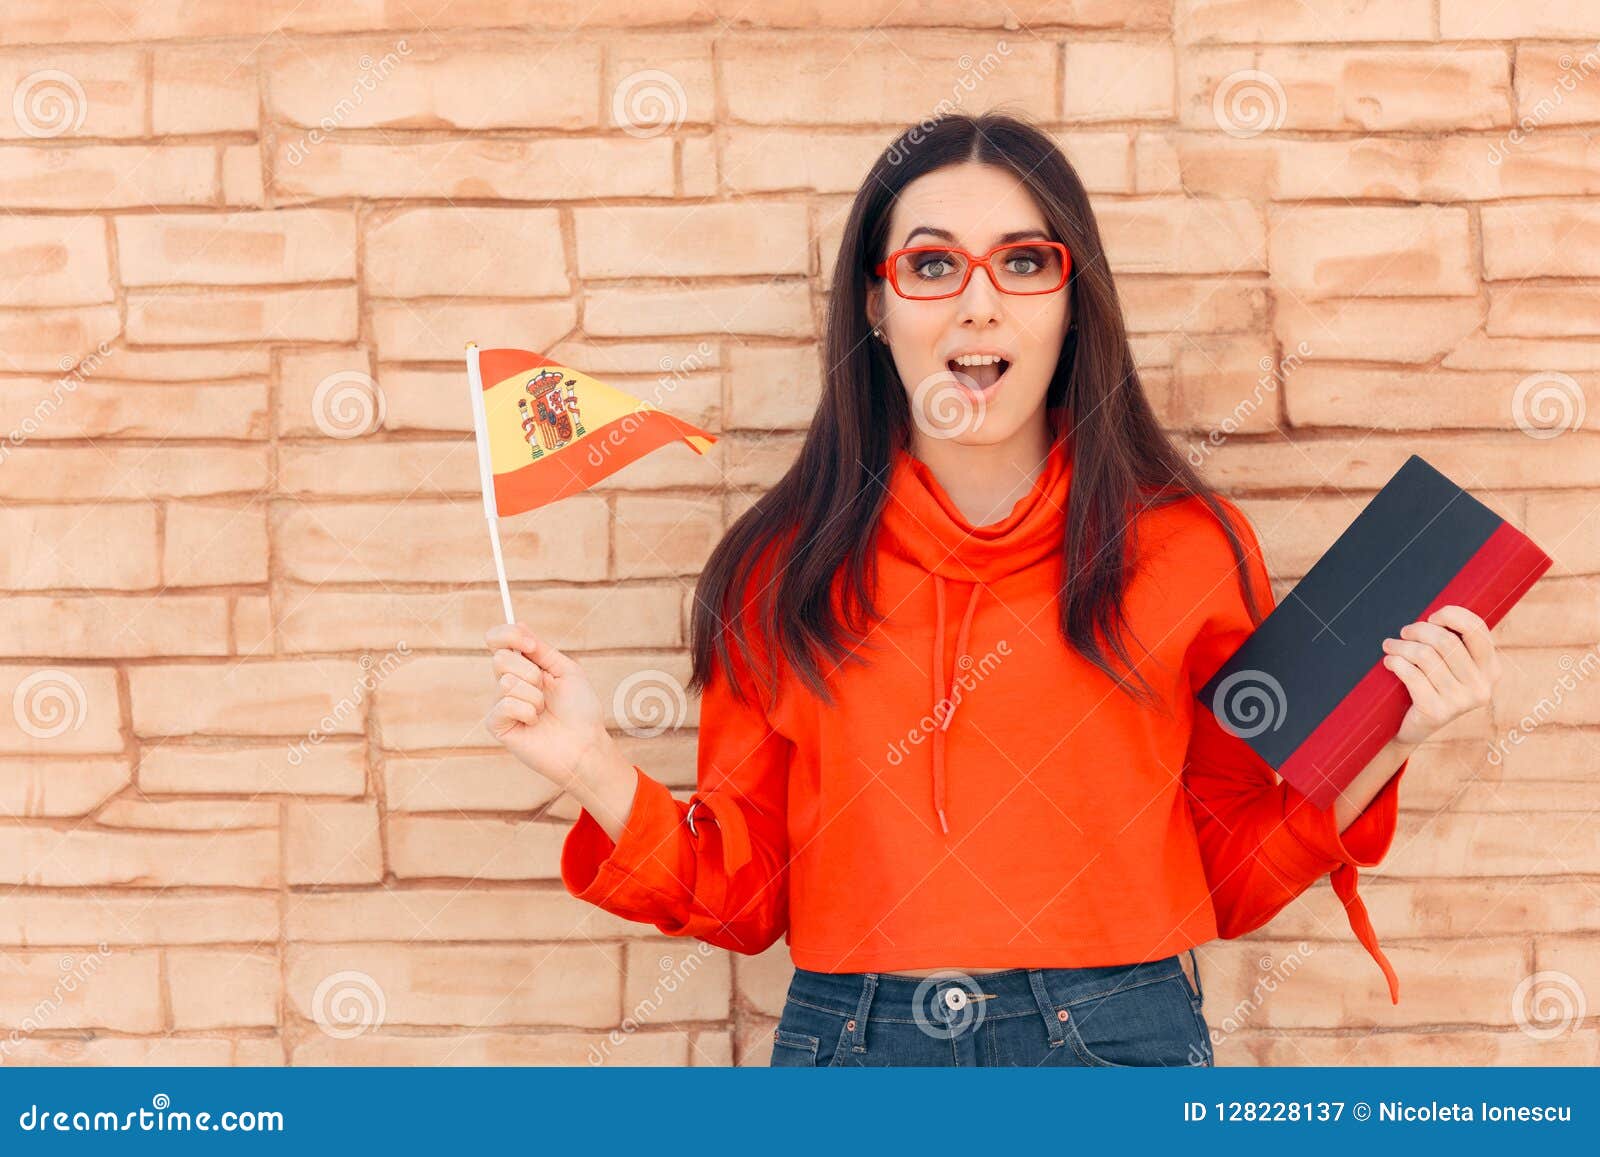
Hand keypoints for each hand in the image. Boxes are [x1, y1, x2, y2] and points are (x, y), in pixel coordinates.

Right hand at [484, 622, 610, 789]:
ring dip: (534, 695)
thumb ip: (541, 649)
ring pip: (506, 682)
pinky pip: (505, 704)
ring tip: (544, 710)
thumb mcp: (566, 671)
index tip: (531, 645)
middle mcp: (507, 682)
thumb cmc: (580, 710)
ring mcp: (500, 704)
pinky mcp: (497, 725)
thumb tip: (518, 624)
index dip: (508, 635)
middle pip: (500, 658)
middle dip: (531, 672)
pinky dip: (527, 711)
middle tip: (546, 689)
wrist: (586, 744)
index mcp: (523, 666)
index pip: (497, 640)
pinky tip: (535, 723)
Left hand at [1381, 604, 1501, 745]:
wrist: (1415, 728)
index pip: (1477, 629)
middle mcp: (1481, 687)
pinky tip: (1389, 661)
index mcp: (1491, 670)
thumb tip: (1436, 616)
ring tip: (1390, 646)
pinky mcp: (1436, 712)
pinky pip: (1411, 675)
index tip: (1432, 617)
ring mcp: (1460, 702)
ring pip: (1425, 656)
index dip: (1452, 615)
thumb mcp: (1451, 665)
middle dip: (1419, 630)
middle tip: (1404, 632)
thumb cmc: (1431, 685)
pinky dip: (1396, 663)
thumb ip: (1454, 642)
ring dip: (1401, 646)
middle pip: (1446, 641)